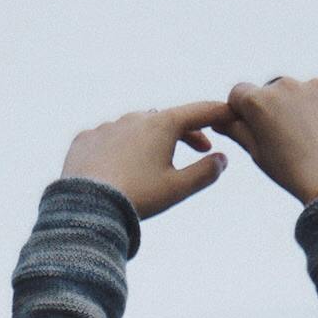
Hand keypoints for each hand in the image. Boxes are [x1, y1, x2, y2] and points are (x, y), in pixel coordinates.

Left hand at [59, 101, 234, 219]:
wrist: (86, 206)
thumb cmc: (137, 197)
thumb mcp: (178, 188)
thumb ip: (205, 173)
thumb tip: (222, 160)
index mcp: (162, 125)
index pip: (199, 112)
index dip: (219, 113)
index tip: (231, 114)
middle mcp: (134, 118)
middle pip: (168, 119)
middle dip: (187, 132)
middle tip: (202, 148)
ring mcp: (107, 126)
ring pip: (136, 127)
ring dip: (152, 139)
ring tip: (159, 158)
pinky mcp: (85, 139)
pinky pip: (109, 139)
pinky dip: (120, 148)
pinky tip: (122, 165)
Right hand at [218, 76, 317, 204]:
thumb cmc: (292, 173)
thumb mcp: (258, 154)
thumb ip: (237, 131)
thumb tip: (220, 120)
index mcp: (259, 101)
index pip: (240, 92)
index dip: (243, 110)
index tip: (255, 125)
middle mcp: (286, 84)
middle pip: (274, 90)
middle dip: (277, 107)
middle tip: (291, 138)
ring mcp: (317, 84)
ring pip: (305, 91)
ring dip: (305, 107)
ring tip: (316, 138)